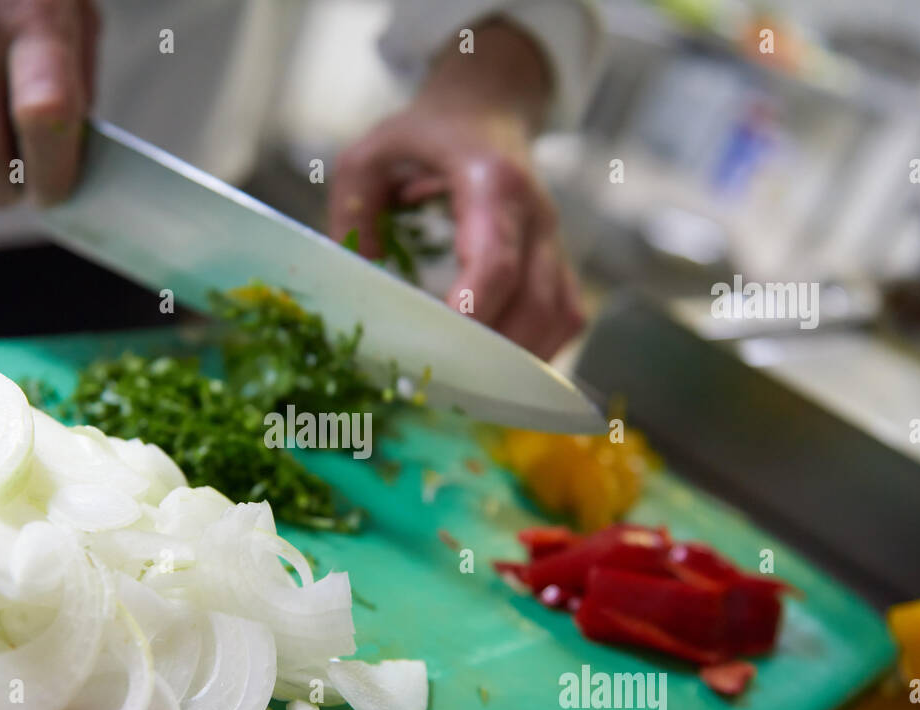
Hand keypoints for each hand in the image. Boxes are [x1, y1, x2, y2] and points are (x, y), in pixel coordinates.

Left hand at [328, 19, 583, 358]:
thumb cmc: (426, 136)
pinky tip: (497, 373)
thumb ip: (354, 212)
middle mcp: (536, 215)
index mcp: (492, 184)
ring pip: (557, 317)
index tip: (440, 348)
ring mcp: (556, 241)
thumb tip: (359, 280)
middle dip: (491, 355)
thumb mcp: (370, 156)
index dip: (474, 312)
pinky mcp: (561, 263)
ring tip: (468, 391)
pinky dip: (537, 353)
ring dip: (517, 363)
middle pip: (533, 303)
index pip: (496, 262)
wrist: (486, 109)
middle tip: (442, 388)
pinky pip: (565, 319)